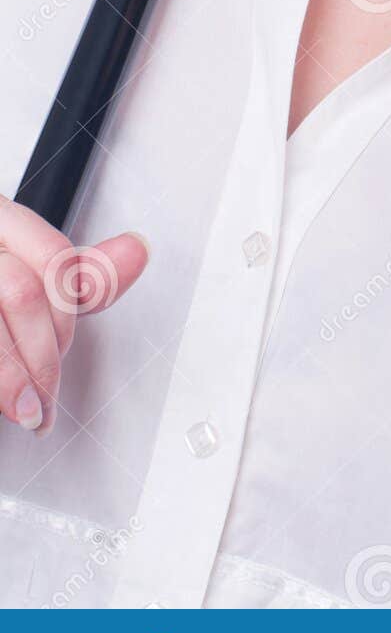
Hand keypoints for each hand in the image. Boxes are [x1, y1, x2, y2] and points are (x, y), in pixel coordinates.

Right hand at [0, 193, 149, 435]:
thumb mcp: (30, 270)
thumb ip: (82, 272)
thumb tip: (136, 251)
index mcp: (2, 220)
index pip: (55, 256)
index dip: (67, 313)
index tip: (66, 351)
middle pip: (24, 294)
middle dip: (44, 356)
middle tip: (47, 397)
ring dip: (15, 381)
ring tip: (30, 413)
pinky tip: (3, 402)